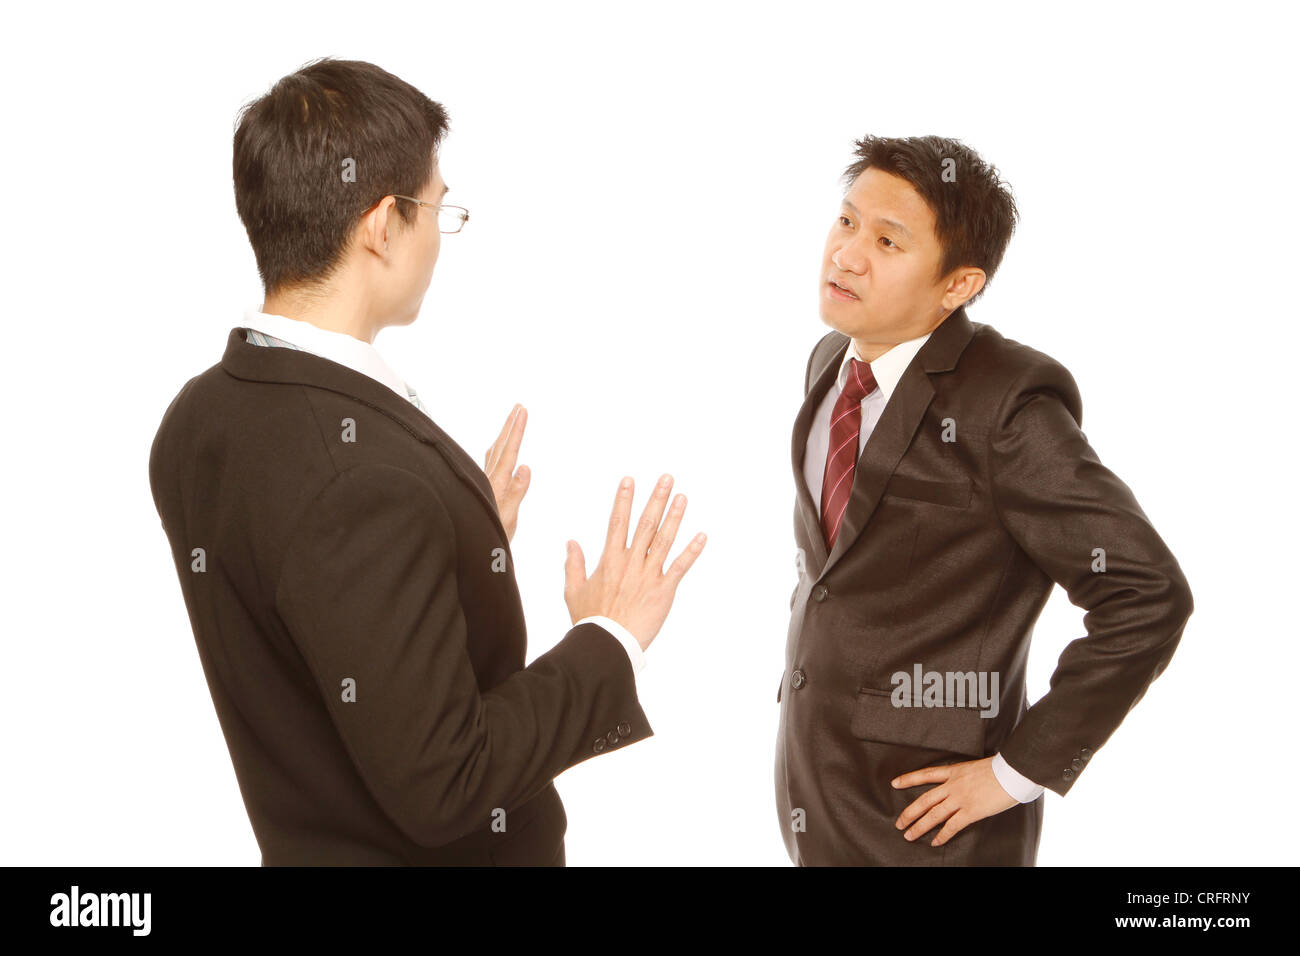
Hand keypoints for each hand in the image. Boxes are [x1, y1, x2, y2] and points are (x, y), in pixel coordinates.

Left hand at [483, 404, 529, 541]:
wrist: (466, 551)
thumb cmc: (490, 539)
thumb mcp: (507, 519)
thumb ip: (516, 493)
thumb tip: (525, 467)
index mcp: (497, 484)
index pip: (509, 452)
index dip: (516, 431)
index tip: (522, 412)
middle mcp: (489, 480)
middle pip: (500, 447)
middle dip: (510, 426)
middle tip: (519, 407)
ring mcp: (484, 483)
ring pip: (495, 452)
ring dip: (504, 435)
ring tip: (511, 421)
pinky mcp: (482, 488)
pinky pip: (490, 462)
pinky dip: (497, 449)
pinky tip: (496, 449)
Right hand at [564, 474, 705, 650]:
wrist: (606, 643)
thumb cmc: (589, 620)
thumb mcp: (574, 591)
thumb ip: (574, 564)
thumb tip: (571, 542)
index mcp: (610, 560)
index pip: (617, 522)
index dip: (623, 500)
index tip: (629, 480)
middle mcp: (630, 562)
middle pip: (645, 524)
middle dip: (656, 499)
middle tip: (667, 479)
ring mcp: (648, 575)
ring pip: (663, 540)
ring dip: (675, 517)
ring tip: (683, 497)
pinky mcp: (663, 590)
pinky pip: (680, 567)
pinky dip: (692, 551)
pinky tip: (702, 536)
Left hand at [891, 756, 1017, 846]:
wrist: (1012, 771)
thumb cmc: (998, 768)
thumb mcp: (974, 767)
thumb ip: (963, 775)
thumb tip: (959, 782)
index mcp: (953, 771)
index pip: (925, 774)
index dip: (908, 779)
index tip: (894, 783)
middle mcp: (953, 785)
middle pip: (924, 800)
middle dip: (909, 813)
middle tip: (898, 823)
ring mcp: (961, 798)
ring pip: (934, 814)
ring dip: (920, 826)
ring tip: (909, 835)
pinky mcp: (971, 811)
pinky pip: (952, 826)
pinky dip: (942, 835)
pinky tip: (935, 842)